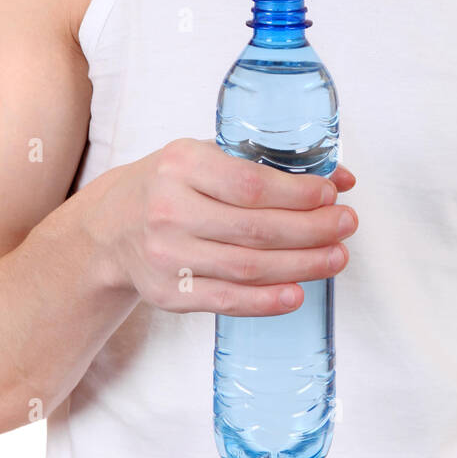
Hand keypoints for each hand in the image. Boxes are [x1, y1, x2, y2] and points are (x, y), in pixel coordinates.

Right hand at [88, 136, 356, 316]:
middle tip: (346, 226)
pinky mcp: (168, 293)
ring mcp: (167, 255)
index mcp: (181, 164)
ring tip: (336, 258)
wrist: (110, 227)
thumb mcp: (207, 157)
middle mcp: (169, 209)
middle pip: (255, 228)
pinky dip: (266, 301)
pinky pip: (226, 300)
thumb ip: (269, 164)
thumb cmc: (171, 185)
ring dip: (300, 265)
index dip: (297, 194)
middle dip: (311, 229)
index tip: (330, 195)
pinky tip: (297, 293)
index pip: (249, 184)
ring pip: (246, 267)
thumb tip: (340, 179)